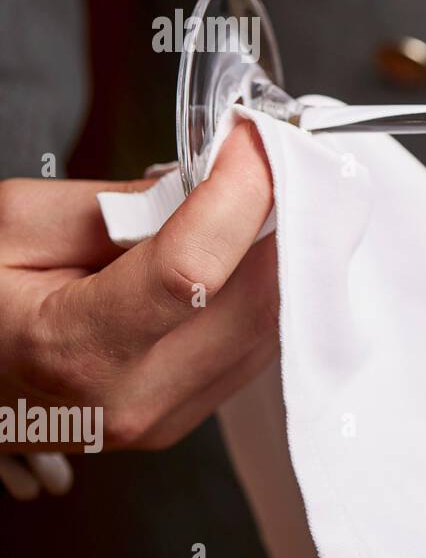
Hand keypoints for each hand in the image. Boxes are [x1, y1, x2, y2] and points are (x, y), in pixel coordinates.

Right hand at [0, 122, 277, 450]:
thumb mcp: (16, 226)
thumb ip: (114, 201)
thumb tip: (206, 183)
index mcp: (75, 351)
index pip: (191, 271)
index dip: (237, 195)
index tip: (251, 142)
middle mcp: (135, 398)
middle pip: (251, 296)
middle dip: (265, 216)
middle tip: (250, 163)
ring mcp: (168, 416)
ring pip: (269, 318)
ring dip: (267, 250)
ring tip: (231, 209)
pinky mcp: (191, 413)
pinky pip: (258, 340)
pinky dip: (257, 286)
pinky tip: (229, 255)